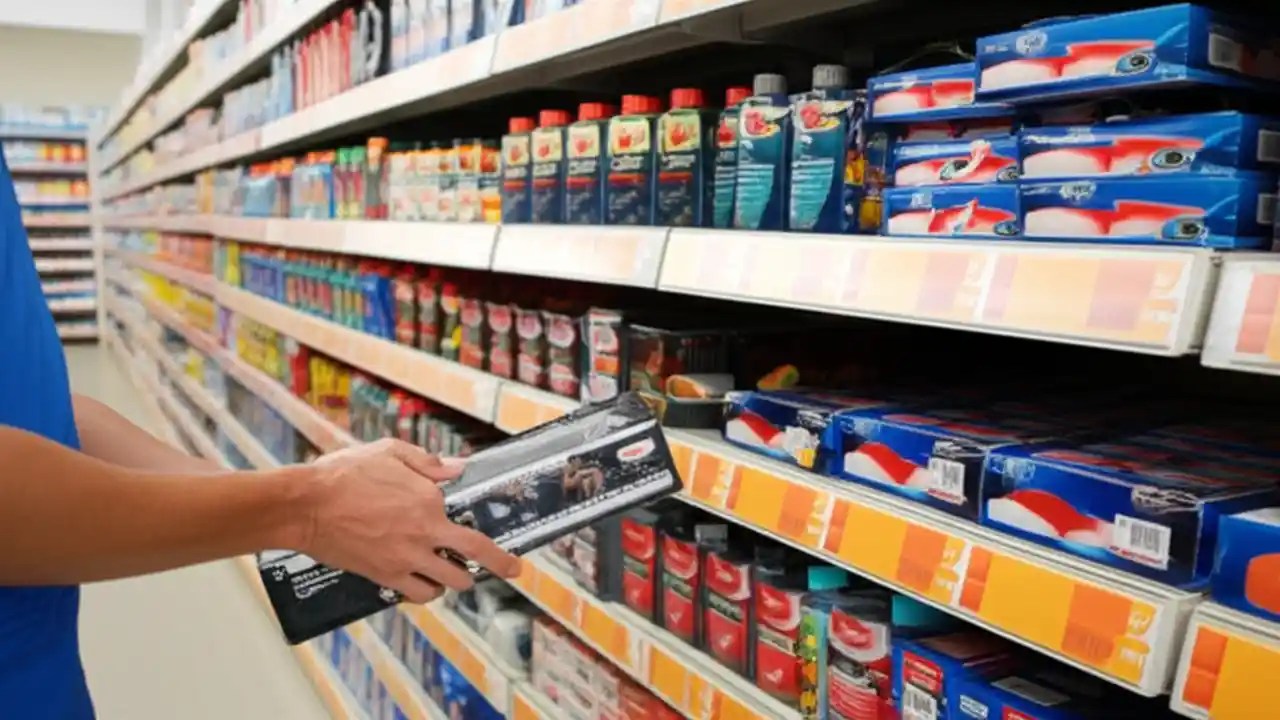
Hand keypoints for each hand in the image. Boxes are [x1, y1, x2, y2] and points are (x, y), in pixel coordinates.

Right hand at [295, 439, 520, 602]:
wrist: (305, 506)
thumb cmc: (344, 473)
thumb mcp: (390, 452)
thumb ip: (429, 462)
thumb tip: (459, 469)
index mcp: (429, 502)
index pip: (476, 536)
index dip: (500, 554)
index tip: (515, 563)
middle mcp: (423, 535)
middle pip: (470, 567)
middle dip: (488, 570)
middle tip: (497, 569)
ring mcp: (404, 560)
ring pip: (447, 585)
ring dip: (456, 581)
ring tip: (453, 571)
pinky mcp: (383, 575)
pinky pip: (417, 594)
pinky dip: (427, 591)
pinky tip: (424, 580)